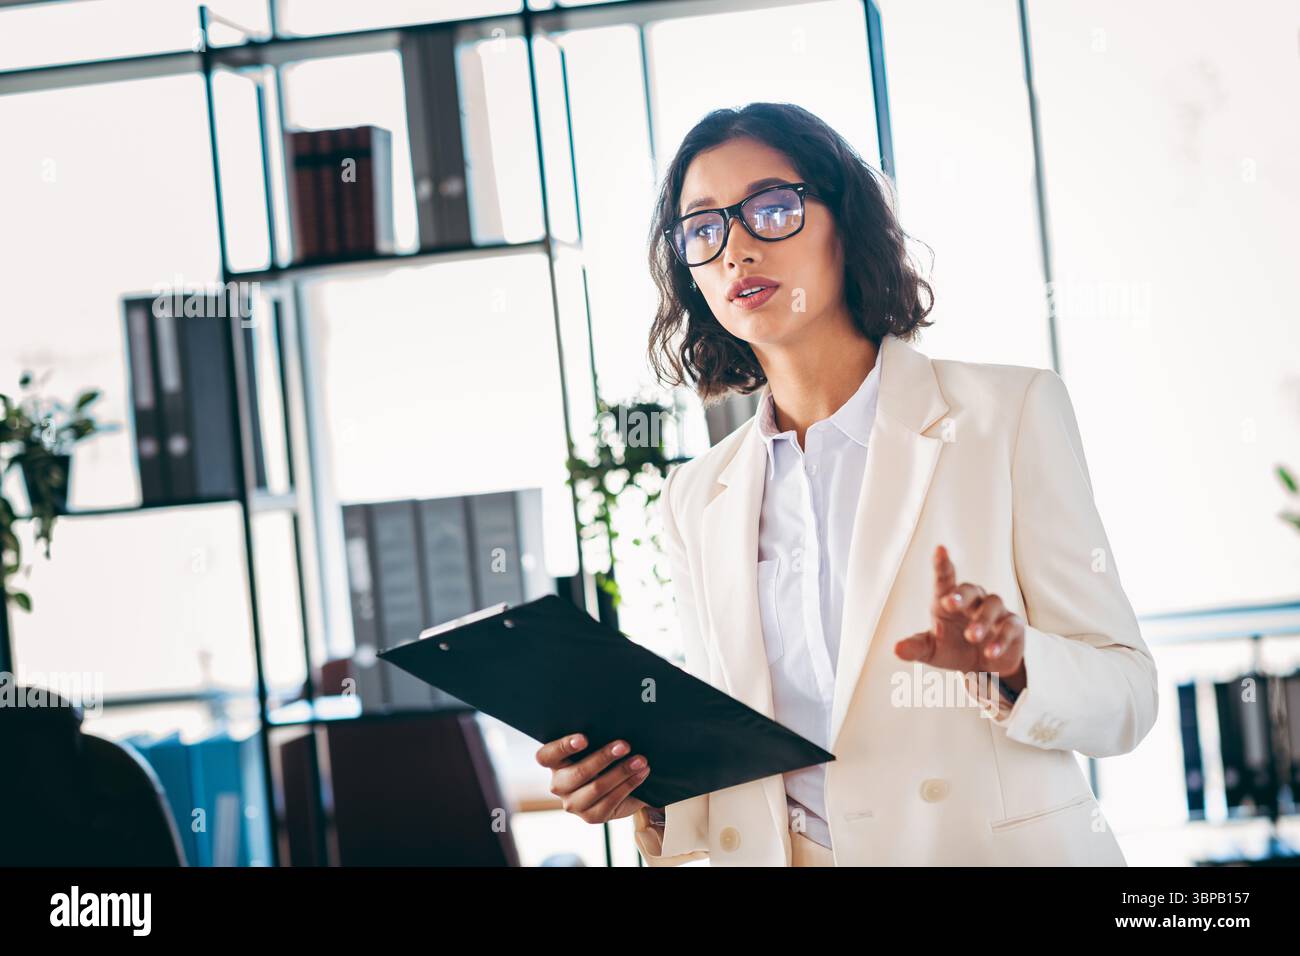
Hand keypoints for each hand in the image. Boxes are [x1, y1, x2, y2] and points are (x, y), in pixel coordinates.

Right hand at [535, 733, 652, 823]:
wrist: (617, 787)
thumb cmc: (603, 760)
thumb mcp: (595, 748)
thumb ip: (597, 739)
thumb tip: (616, 725)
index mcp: (554, 764)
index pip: (546, 755)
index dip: (563, 747)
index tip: (584, 739)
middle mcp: (559, 785)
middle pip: (578, 773)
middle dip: (603, 757)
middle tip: (624, 745)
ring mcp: (573, 804)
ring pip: (596, 788)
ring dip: (622, 772)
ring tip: (640, 761)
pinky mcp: (591, 817)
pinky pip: (611, 800)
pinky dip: (629, 785)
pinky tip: (641, 774)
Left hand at [894, 545, 1026, 689]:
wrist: (983, 667)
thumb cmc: (953, 648)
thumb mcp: (931, 650)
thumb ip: (915, 647)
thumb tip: (896, 650)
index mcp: (948, 600)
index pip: (945, 578)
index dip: (943, 564)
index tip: (940, 549)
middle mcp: (973, 600)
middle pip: (970, 589)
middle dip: (960, 595)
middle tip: (950, 603)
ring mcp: (995, 611)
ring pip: (992, 605)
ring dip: (982, 620)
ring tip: (972, 637)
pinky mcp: (1013, 626)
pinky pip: (1010, 627)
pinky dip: (1000, 639)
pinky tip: (990, 653)